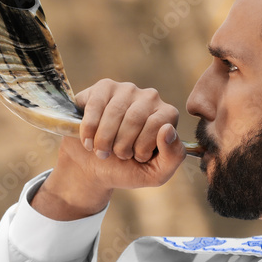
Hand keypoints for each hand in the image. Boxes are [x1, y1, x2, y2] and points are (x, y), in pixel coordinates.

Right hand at [32, 80, 186, 219]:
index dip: (143, 148)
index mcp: (167, 115)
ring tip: (103, 151)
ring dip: (104, 140)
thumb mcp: (156, 173)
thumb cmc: (128, 169)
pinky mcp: (102, 88)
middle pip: (135, 118)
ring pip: (114, 113)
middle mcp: (150, 97)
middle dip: (122, 146)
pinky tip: (88, 141)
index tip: (137, 157)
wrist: (93, 168)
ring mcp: (126, 89)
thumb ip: (173, 156)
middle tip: (118, 156)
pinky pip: (95, 106)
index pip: (159, 125)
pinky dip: (88, 130)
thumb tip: (168, 129)